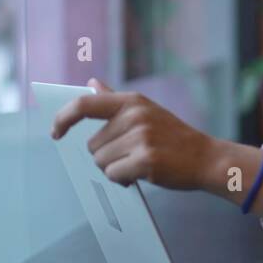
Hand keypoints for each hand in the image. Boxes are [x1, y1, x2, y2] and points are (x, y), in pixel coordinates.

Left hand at [50, 78, 213, 189]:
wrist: (207, 158)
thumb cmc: (174, 138)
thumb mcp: (147, 111)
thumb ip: (114, 98)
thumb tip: (91, 82)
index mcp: (132, 102)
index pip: (84, 105)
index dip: (63, 118)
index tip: (55, 132)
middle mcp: (135, 116)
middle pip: (92, 145)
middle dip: (106, 156)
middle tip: (132, 156)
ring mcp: (141, 137)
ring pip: (101, 162)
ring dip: (115, 169)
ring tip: (140, 164)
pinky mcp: (146, 160)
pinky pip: (113, 175)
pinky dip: (122, 180)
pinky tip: (140, 175)